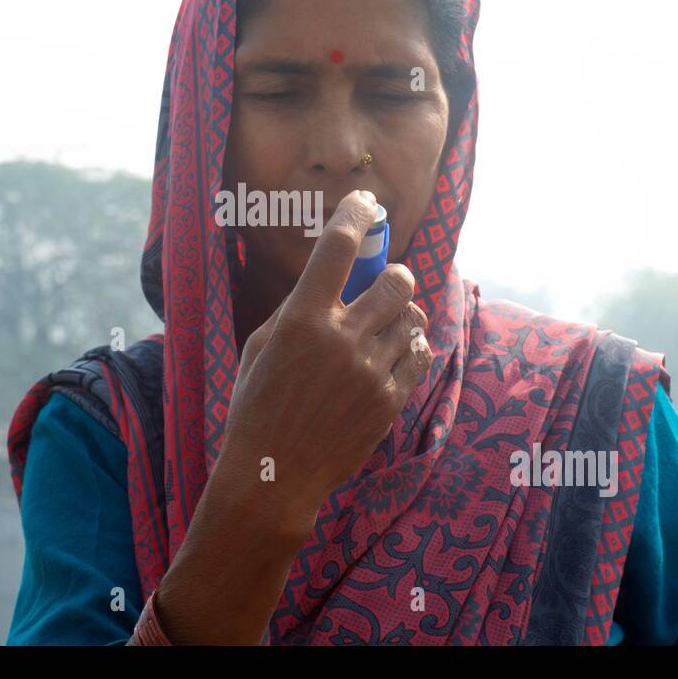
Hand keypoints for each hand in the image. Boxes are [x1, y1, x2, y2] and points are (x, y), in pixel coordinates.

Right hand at [217, 189, 432, 528]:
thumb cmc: (256, 407)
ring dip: (402, 315)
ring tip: (386, 328)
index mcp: (302, 320)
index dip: (356, 214)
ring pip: (413, 318)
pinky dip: (412, 347)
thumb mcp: (260, 348)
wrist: (274, 476)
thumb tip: (331, 281)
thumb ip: (296, 310)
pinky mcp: (390, 401)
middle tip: (383, 285)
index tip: (365, 202)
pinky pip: (421, 355)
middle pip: (395, 280)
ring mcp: (371, 371)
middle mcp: (342, 339)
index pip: (337, 248)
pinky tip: (394, 354)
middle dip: (393, 276)